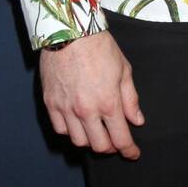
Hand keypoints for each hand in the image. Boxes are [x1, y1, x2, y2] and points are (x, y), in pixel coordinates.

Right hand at [40, 30, 144, 159]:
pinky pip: (60, 129)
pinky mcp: (50, 103)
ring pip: (78, 141)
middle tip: (116, 141)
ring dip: (91, 141)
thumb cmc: (100, 48)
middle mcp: (86, 111)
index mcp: (108, 103)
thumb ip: (130, 99)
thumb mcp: (124, 70)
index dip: (129, 150)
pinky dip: (71, 131)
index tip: (133, 154)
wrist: (70, 32)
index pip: (120, 139)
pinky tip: (78, 124)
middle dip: (111, 148)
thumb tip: (137, 120)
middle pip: (99, 146)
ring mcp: (66, 108)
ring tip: (97, 131)